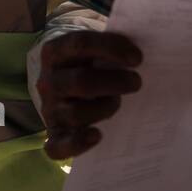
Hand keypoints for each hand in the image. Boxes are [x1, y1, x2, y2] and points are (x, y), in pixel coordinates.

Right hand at [36, 30, 141, 158]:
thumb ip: (110, 46)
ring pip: (75, 113)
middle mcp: (48, 80)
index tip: (137, 58)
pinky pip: (57, 146)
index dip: (111, 48)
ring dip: (104, 108)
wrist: (68, 88)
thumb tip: (143, 52)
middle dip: (114, 82)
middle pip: (80, 82)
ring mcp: (50, 109)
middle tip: (137, 82)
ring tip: (117, 102)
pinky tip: (97, 135)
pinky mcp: (55, 134)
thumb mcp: (93, 49)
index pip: (80, 44)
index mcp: (55, 52)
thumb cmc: (89, 65)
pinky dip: (77, 144)